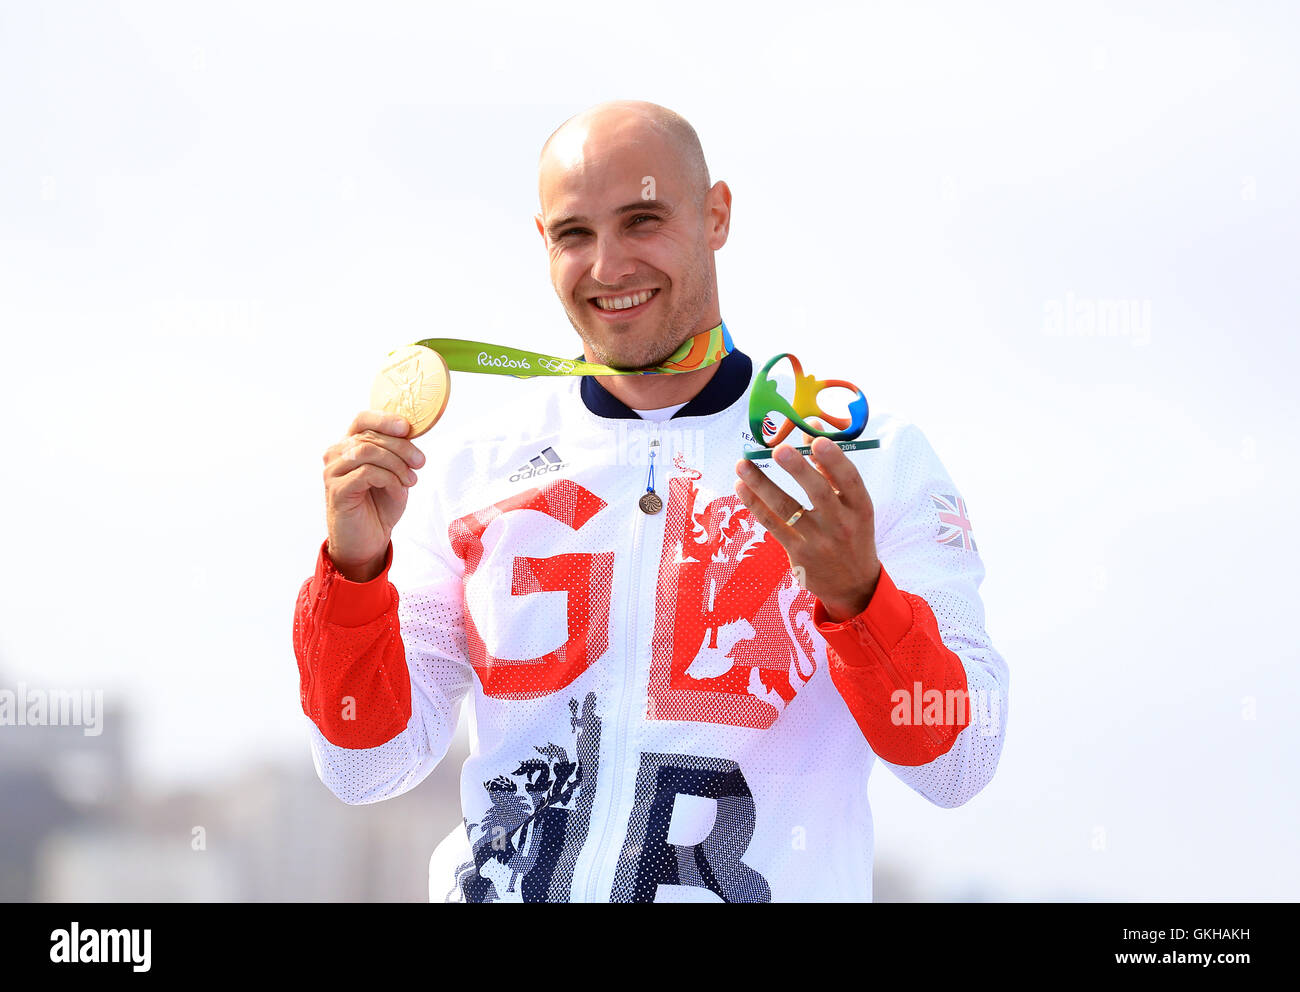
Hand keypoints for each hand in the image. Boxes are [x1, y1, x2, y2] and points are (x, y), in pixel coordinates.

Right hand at [323, 411, 424, 581]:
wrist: (368, 541)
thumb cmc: (380, 506)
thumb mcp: (394, 474)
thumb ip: (396, 453)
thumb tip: (410, 431)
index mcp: (349, 446)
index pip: (362, 419)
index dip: (384, 418)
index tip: (406, 427)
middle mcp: (336, 455)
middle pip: (371, 436)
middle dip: (402, 447)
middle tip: (420, 462)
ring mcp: (333, 472)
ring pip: (367, 451)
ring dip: (396, 464)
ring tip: (411, 480)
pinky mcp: (336, 490)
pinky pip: (367, 473)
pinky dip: (389, 480)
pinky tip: (398, 492)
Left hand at [733, 436, 880, 622]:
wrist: (853, 585)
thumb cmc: (851, 533)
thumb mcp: (852, 506)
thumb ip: (831, 470)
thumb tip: (812, 429)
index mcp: (860, 507)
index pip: (850, 480)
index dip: (834, 460)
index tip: (817, 440)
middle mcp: (842, 524)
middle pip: (819, 493)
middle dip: (798, 470)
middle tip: (778, 449)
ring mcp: (819, 541)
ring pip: (787, 509)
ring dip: (762, 484)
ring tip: (743, 463)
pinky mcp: (798, 554)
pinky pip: (772, 525)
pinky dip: (755, 504)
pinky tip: (742, 487)